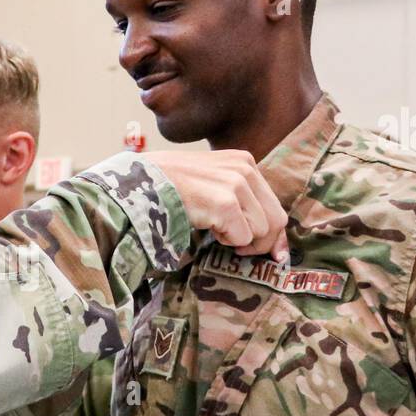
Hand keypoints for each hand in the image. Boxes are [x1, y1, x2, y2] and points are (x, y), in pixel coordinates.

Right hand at [143, 148, 289, 261]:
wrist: (139, 183)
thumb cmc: (169, 187)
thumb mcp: (210, 183)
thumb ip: (239, 199)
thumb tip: (271, 239)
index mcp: (243, 161)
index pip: (275, 204)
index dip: (273, 233)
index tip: (272, 253)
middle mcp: (244, 169)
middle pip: (276, 220)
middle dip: (262, 243)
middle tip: (239, 250)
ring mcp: (235, 185)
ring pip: (261, 231)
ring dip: (239, 240)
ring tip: (216, 231)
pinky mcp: (225, 203)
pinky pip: (242, 237)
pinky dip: (227, 242)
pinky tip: (208, 230)